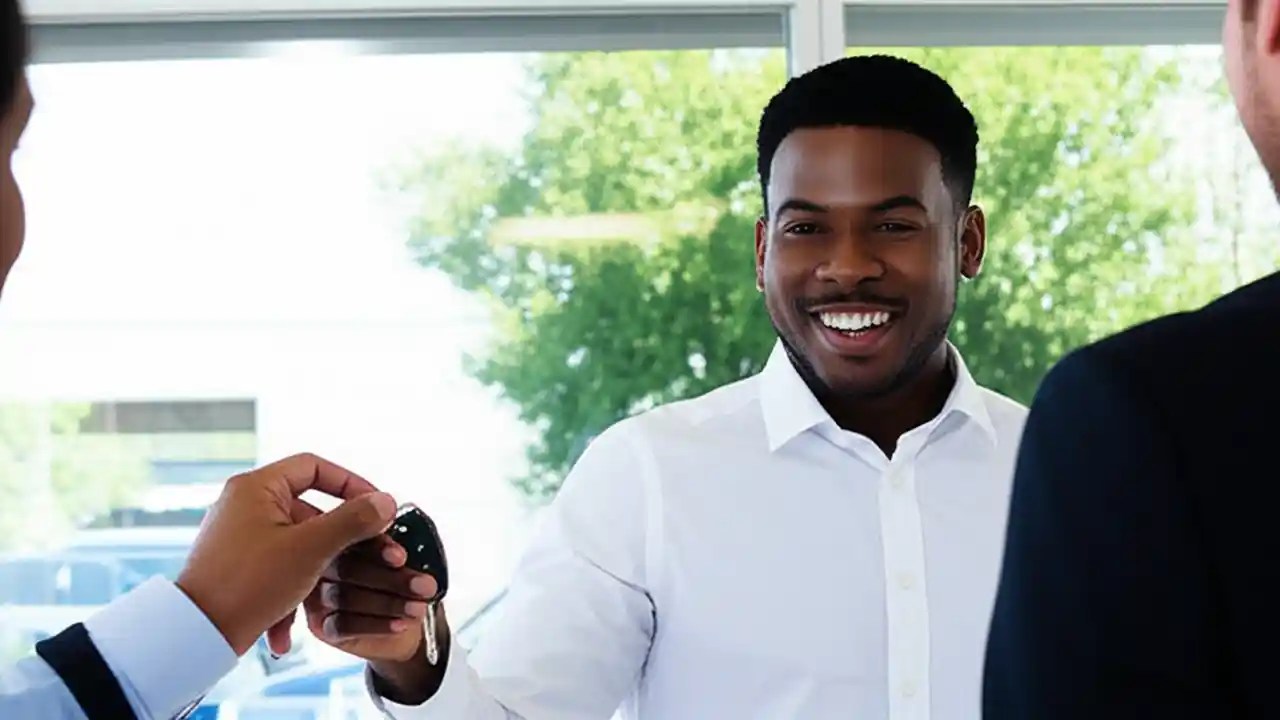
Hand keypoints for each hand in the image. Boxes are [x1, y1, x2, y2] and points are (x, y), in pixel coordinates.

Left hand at [175, 453, 396, 656]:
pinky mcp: (238, 566)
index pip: (314, 466)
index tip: (375, 506)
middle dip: (339, 538)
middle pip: (310, 509)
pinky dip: (291, 591)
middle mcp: (244, 505)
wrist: (195, 634)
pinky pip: (278, 568)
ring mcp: (240, 536)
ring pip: (298, 543)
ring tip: (333, 592)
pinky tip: (292, 626)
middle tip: (367, 554)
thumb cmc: (247, 584)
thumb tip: (385, 501)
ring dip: (318, 571)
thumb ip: (352, 520)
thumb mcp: (311, 548)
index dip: (350, 483)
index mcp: (256, 487)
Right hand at [304, 533, 447, 703]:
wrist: (407, 626)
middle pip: (346, 567)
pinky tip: (400, 624)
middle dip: (390, 578)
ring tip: (417, 608)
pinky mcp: (321, 626)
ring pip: (345, 597)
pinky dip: (374, 625)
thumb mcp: (405, 560)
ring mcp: (317, 595)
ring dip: (388, 603)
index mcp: (339, 533)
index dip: (377, 547)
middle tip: (423, 586)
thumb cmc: (403, 584)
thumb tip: (392, 516)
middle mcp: (320, 562)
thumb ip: (395, 545)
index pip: (351, 536)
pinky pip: (342, 626)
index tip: (401, 558)